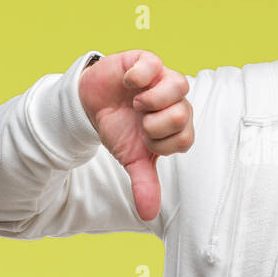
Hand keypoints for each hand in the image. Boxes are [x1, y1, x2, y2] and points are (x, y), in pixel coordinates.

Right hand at [78, 50, 193, 220]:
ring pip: (179, 86)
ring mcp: (162, 78)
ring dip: (152, 101)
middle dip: (156, 125)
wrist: (91, 105)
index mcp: (177, 124)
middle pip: (184, 114)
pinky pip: (153, 64)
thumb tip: (149, 215)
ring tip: (136, 103)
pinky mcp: (145, 61)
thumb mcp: (131, 158)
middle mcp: (176, 100)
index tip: (145, 141)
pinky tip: (127, 84)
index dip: (162, 144)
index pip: (186, 139)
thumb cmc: (119, 129)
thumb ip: (144, 183)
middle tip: (139, 121)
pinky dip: (137, 78)